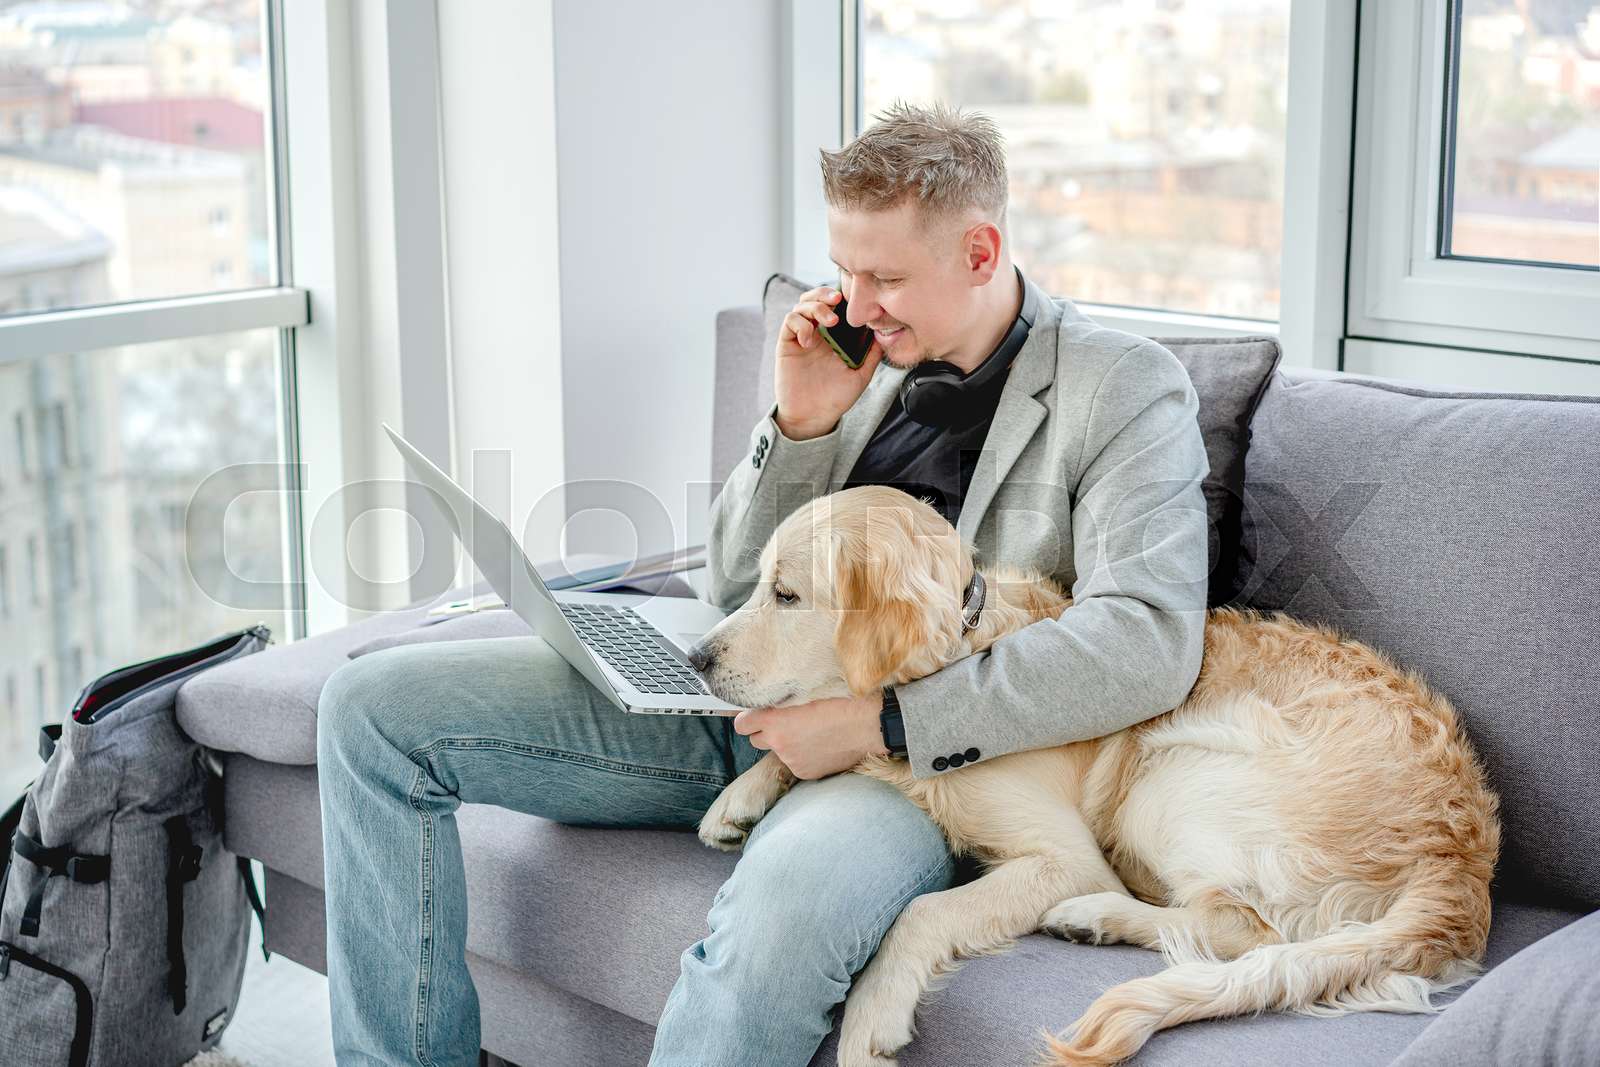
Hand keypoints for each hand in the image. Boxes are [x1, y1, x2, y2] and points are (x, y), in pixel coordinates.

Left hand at [733, 691, 887, 780]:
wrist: (868, 724)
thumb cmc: (841, 700)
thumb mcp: (805, 691)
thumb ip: (781, 700)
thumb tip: (766, 703)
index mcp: (774, 720)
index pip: (741, 725)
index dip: (749, 719)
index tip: (757, 716)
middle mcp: (778, 742)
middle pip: (755, 740)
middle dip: (766, 731)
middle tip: (785, 722)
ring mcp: (791, 760)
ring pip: (777, 752)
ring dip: (784, 744)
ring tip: (808, 732)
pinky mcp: (805, 772)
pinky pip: (795, 763)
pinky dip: (802, 756)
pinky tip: (820, 745)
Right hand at [773, 286, 885, 440]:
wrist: (813, 417)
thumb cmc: (835, 398)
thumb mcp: (860, 375)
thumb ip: (871, 355)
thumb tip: (883, 334)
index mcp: (833, 337)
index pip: (834, 306)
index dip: (840, 296)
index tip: (852, 298)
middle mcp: (816, 333)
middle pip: (815, 298)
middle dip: (825, 293)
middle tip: (838, 301)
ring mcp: (800, 338)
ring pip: (801, 306)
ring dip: (815, 307)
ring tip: (829, 321)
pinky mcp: (786, 345)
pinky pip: (789, 322)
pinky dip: (799, 323)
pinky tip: (809, 338)